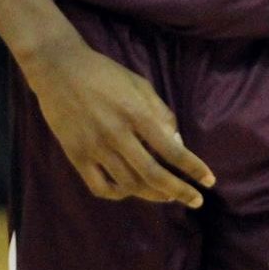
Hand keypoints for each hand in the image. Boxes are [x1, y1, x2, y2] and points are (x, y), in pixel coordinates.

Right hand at [20, 36, 215, 206]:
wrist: (59, 68)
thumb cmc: (105, 73)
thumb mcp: (140, 84)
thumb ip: (161, 113)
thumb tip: (178, 144)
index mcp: (136, 114)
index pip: (172, 151)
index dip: (194, 169)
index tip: (209, 181)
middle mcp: (117, 134)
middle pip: (153, 175)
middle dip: (180, 191)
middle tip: (196, 201)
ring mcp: (95, 148)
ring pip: (129, 185)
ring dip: (153, 194)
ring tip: (167, 195)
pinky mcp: (76, 156)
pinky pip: (101, 187)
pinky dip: (119, 193)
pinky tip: (130, 190)